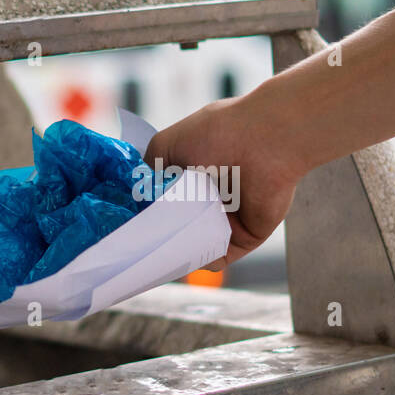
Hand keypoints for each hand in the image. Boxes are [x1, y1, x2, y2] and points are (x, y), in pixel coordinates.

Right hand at [144, 94, 305, 269]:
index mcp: (199, 172)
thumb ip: (150, 168)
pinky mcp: (247, 236)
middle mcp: (215, 195)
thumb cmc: (218, 134)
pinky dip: (203, 259)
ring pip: (199, 243)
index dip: (151, 211)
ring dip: (180, 249)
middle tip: (140, 243)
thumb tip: (138, 194)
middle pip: (182, 224)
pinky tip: (186, 257)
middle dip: (163, 234)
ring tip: (158, 253)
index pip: (170, 200)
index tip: (131, 224)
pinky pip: (220, 255)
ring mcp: (231, 217)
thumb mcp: (169, 144)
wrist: (263, 143)